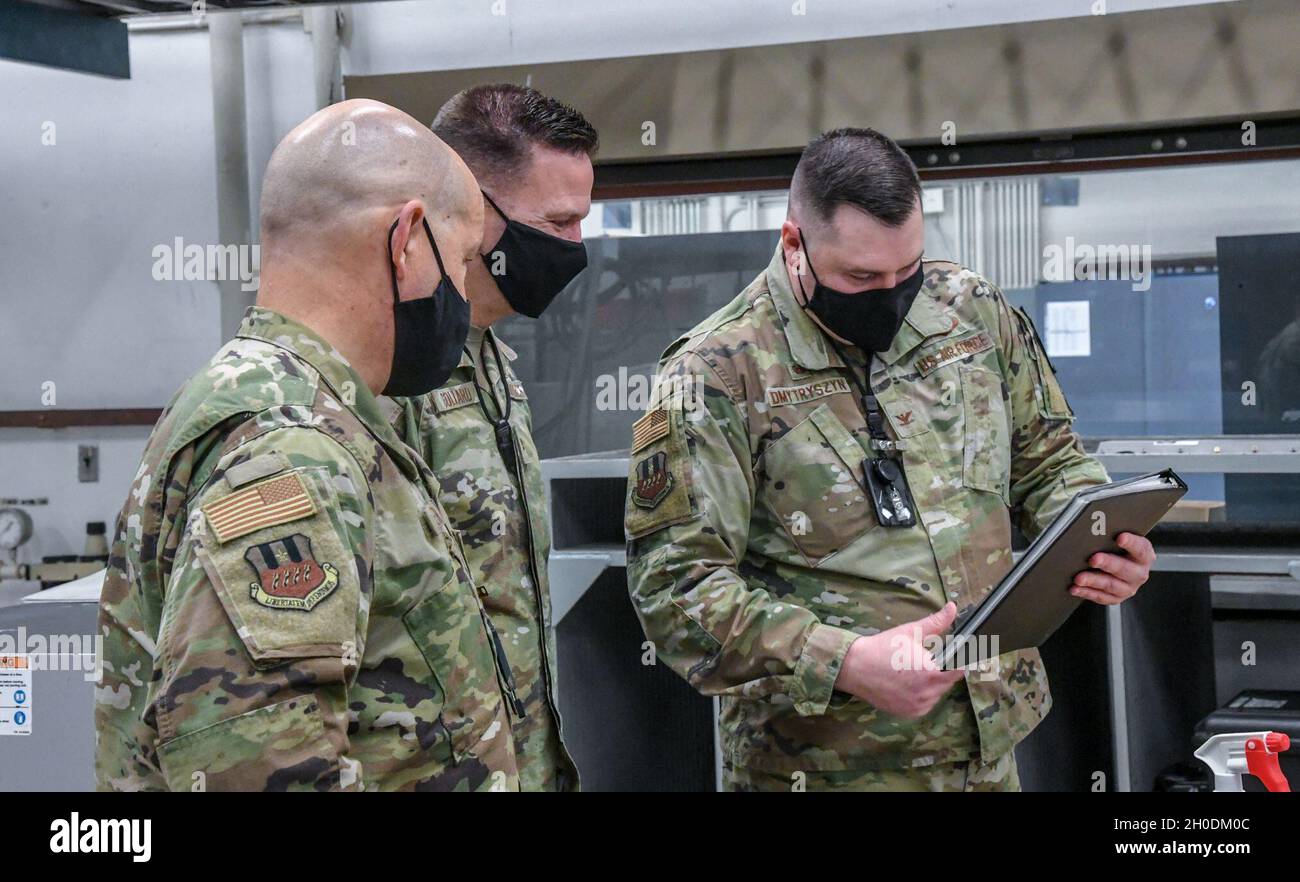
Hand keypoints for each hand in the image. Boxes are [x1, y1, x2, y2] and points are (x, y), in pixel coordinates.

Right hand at [834, 602, 964, 718]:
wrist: (855, 667)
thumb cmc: (883, 648)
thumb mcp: (911, 632)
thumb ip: (936, 622)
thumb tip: (953, 608)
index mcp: (931, 673)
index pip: (959, 671)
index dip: (959, 662)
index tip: (955, 656)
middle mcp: (927, 694)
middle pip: (947, 682)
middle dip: (941, 672)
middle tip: (922, 660)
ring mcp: (918, 707)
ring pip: (936, 694)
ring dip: (932, 685)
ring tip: (914, 672)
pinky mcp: (909, 714)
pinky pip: (924, 705)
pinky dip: (921, 696)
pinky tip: (908, 684)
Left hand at [1070, 531, 1153, 604]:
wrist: (1120, 566)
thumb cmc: (1116, 548)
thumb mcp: (1119, 539)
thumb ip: (1112, 534)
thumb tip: (1095, 526)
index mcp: (1144, 556)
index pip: (1141, 549)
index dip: (1131, 543)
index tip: (1120, 537)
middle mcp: (1139, 573)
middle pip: (1125, 569)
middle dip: (1108, 563)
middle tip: (1093, 559)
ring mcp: (1128, 587)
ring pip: (1111, 585)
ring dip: (1093, 581)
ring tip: (1079, 578)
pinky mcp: (1116, 598)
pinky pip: (1101, 597)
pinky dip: (1087, 592)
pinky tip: (1075, 588)